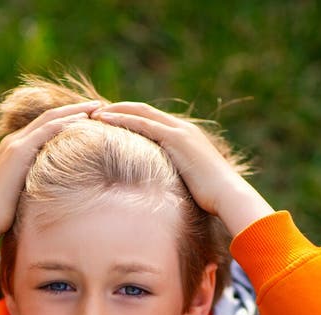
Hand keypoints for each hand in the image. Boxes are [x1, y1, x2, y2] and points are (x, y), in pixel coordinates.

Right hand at [0, 101, 100, 278]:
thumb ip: (36, 186)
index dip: (68, 120)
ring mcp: (16, 144)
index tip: (90, 119)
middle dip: (76, 109)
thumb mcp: (23, 195)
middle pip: (50, 117)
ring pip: (51, 118)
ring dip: (76, 111)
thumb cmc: (2, 216)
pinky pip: (46, 130)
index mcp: (15, 149)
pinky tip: (85, 121)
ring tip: (98, 108)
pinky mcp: (18, 151)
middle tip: (100, 105)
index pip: (46, 127)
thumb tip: (52, 196)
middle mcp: (15, 141)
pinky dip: (66, 123)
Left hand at [91, 102, 273, 236]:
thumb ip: (175, 181)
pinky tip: (103, 120)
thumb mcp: (189, 186)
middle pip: (143, 111)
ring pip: (140, 112)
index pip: (152, 121)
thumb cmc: (212, 198)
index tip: (109, 122)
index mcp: (186, 137)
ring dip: (115, 111)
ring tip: (92, 113)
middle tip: (95, 112)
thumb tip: (163, 194)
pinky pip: (142, 123)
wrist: (227, 196)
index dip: (130, 119)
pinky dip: (121, 119)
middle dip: (119, 110)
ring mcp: (179, 131)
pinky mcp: (175, 138)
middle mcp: (182, 129)